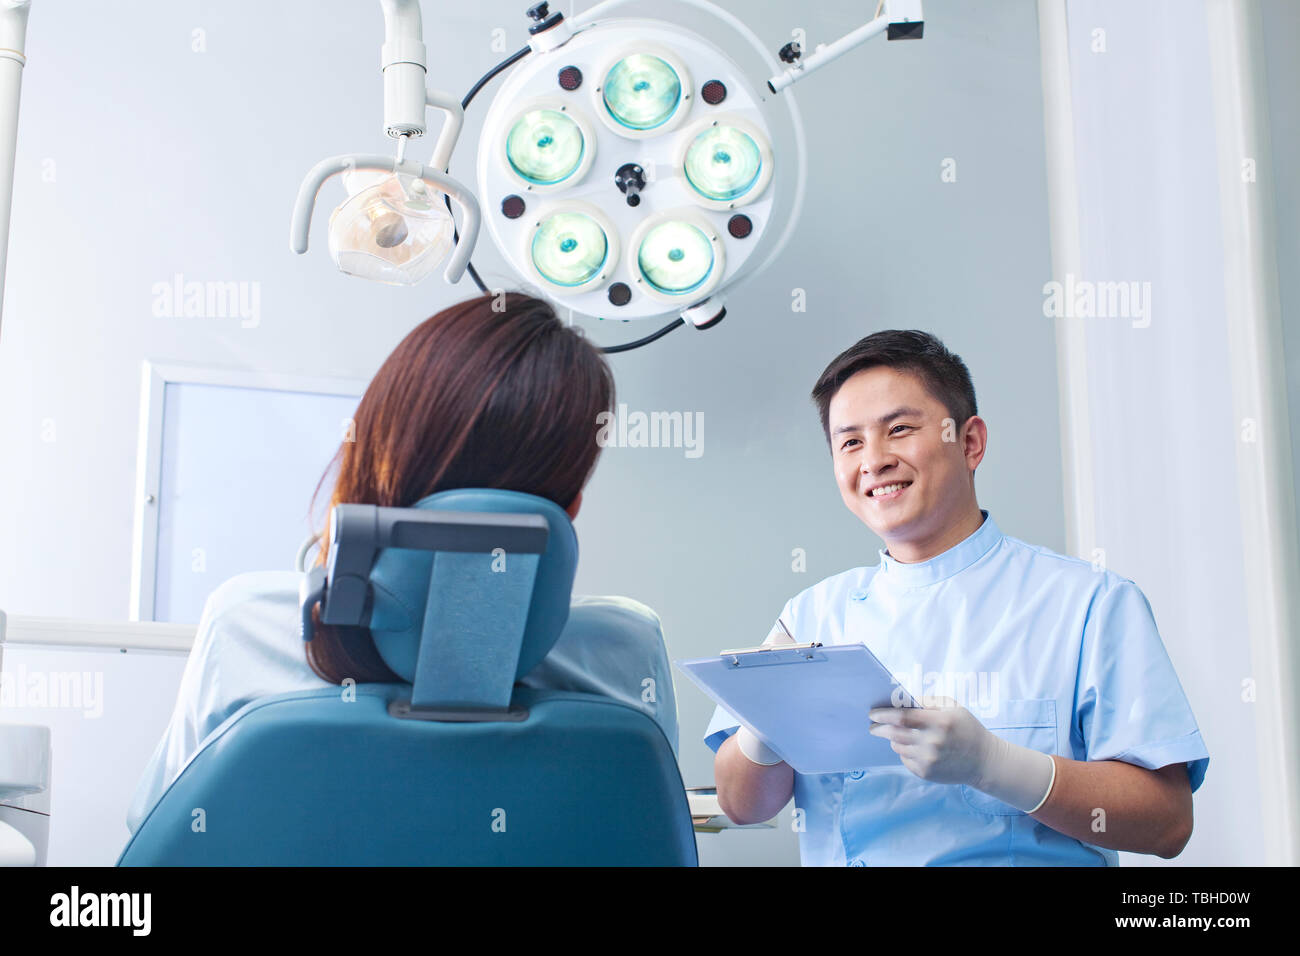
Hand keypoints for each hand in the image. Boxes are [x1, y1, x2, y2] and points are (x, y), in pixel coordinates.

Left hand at [868, 694, 1056, 811]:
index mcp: (940, 721)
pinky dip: (904, 752)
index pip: (903, 716)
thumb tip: (899, 700)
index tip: (872, 713)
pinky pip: (905, 759)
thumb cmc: (966, 728)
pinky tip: (913, 748)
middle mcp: (933, 742)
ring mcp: (929, 760)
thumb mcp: (952, 707)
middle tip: (873, 726)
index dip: (883, 714)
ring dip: (893, 740)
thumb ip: (926, 701)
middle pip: (895, 733)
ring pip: (897, 747)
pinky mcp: (926, 773)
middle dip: (880, 729)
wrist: (984, 760)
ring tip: (898, 735)